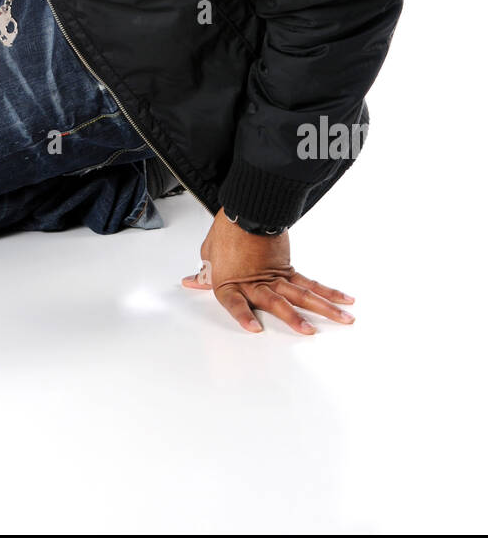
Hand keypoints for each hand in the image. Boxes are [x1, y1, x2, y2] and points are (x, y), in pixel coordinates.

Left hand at [182, 206, 355, 334]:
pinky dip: (327, 291)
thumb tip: (192, 281)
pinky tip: (344, 300)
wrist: (245, 205)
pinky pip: (309, 282)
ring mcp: (275, 275)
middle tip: (310, 332)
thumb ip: (205, 271)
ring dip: (324, 308)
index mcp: (230, 281)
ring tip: (344, 319)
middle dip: (294, 318)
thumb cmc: (226, 229)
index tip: (255, 329)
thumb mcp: (209, 251)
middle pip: (277, 302)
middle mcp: (255, 281)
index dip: (244, 315)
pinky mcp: (287, 267)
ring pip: (301, 294)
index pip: (235, 303)